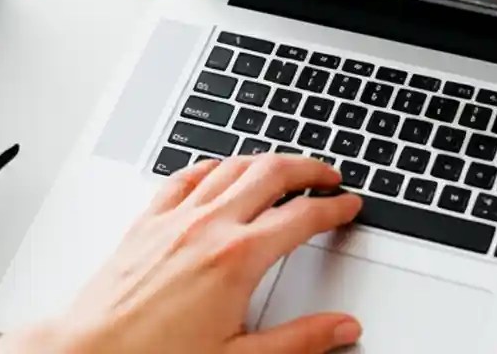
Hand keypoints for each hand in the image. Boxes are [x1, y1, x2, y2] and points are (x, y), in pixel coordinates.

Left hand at [0, 155, 364, 353]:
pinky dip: (215, 166)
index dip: (334, 207)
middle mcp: (208, 226)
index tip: (348, 206)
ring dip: (267, 160)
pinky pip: (187, 175)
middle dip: (308, 168)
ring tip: (286, 168)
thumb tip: (342, 327)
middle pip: (272, 173)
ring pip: (233, 166)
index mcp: (237, 258)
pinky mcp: (148, 221)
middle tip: (328, 175)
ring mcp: (176, 218)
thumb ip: (299, 340)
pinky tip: (222, 169)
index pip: (302, 216)